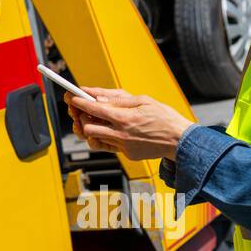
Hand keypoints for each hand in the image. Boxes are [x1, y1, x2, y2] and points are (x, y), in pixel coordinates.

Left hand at [64, 86, 193, 161]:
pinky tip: (111, 129)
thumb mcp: (143, 100)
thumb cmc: (164, 117)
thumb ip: (118, 99)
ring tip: (94, 119)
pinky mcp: (127, 154)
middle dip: (81, 117)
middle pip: (87, 127)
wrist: (181, 141)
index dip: (78, 102)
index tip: (70, 96)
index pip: (93, 109)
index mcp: (124, 118)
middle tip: (81, 109)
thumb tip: (97, 96)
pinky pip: (108, 146)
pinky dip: (105, 137)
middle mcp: (121, 134)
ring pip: (94, 138)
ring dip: (91, 128)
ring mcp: (123, 146)